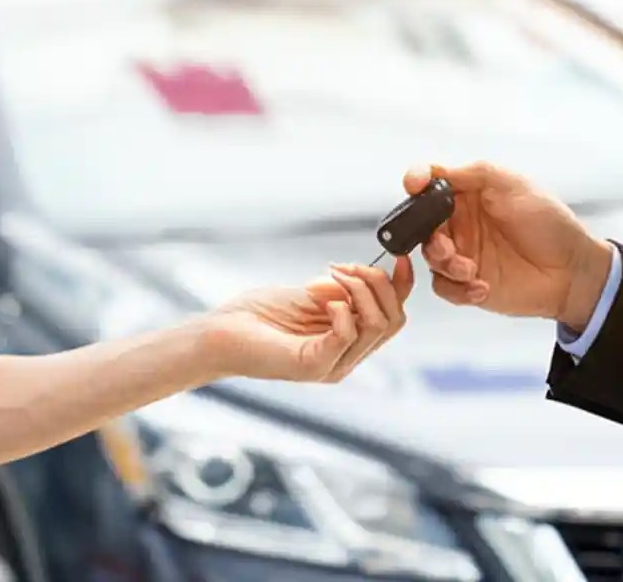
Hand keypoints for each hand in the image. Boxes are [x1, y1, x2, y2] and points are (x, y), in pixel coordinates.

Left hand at [203, 257, 413, 381]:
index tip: (399, 256)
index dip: (402, 285)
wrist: (220, 334)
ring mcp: (332, 366)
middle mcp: (347, 359)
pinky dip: (342, 308)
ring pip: (378, 325)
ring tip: (331, 275)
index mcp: (350, 343)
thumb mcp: (313, 294)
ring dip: (359, 288)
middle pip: (394, 320)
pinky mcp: (313, 366)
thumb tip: (373, 272)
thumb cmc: (260, 315)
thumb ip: (344, 289)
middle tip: (345, 267)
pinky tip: (320, 297)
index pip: (393, 317)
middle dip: (378, 282)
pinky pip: (348, 334)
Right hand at [404, 162, 612, 329]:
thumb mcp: (513, 185)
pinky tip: (482, 288)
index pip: (431, 184)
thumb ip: (472, 174)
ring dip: (445, 264)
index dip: (416, 182)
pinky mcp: (468, 285)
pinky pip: (444, 287)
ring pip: (430, 258)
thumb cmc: (548, 223)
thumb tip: (433, 171)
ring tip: (470, 270)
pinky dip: (458, 289)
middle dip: (429, 236)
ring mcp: (463, 254)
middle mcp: (461, 223)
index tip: (414, 185)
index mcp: (468, 194)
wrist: (572, 271)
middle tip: (446, 247)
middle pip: (422, 225)